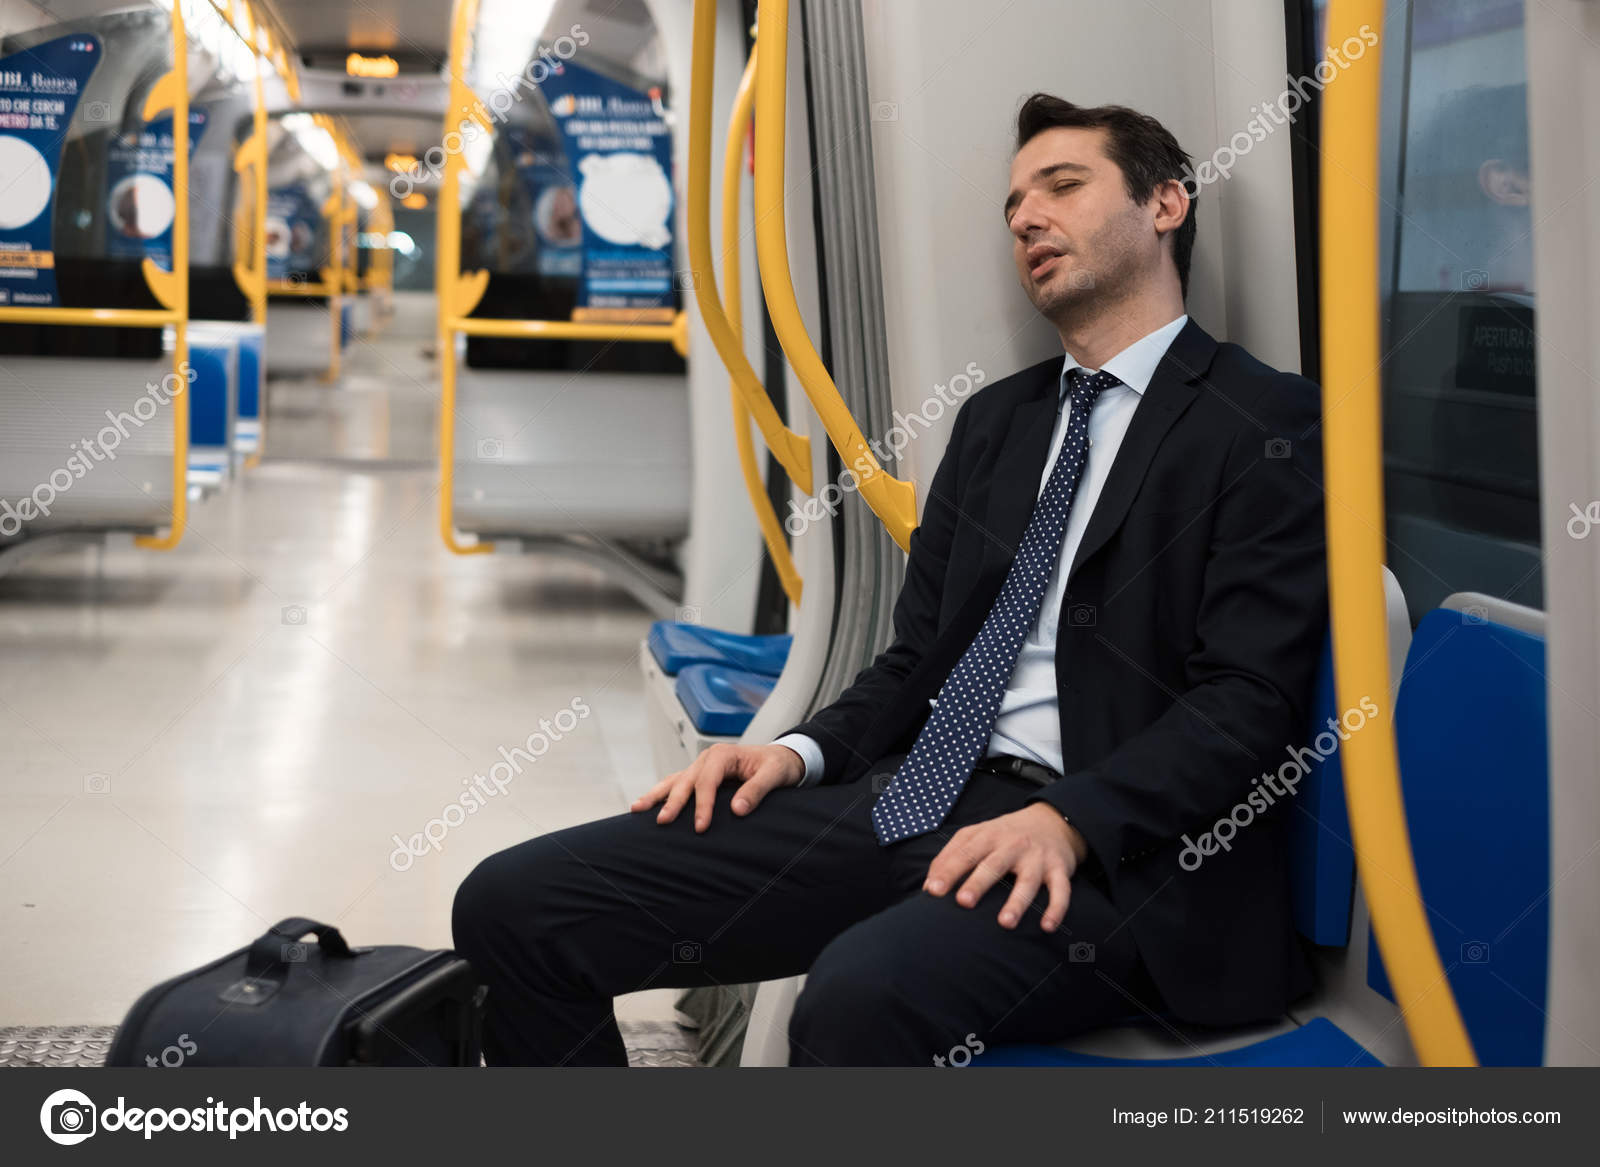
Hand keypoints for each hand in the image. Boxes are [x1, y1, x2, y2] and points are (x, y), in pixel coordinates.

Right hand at [631, 743, 805, 832]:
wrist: (780, 758)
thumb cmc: (777, 765)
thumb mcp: (774, 776)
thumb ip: (756, 790)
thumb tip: (737, 809)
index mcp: (723, 755)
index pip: (707, 781)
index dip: (703, 805)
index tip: (701, 827)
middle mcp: (707, 758)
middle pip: (685, 781)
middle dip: (673, 802)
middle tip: (663, 822)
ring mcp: (700, 766)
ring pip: (674, 781)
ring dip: (656, 795)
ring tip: (637, 809)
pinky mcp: (699, 775)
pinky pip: (676, 783)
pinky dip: (661, 793)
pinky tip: (647, 804)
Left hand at [923, 803, 1089, 930]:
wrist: (1051, 821)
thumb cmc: (1005, 835)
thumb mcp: (976, 836)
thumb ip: (950, 857)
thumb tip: (928, 888)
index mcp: (988, 836)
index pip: (965, 853)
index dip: (948, 871)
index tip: (933, 890)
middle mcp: (1013, 845)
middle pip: (993, 865)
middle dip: (978, 883)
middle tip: (963, 902)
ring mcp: (1037, 858)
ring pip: (1028, 881)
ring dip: (1017, 902)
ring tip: (1005, 923)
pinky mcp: (1059, 869)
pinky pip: (1061, 890)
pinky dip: (1056, 908)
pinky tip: (1047, 926)